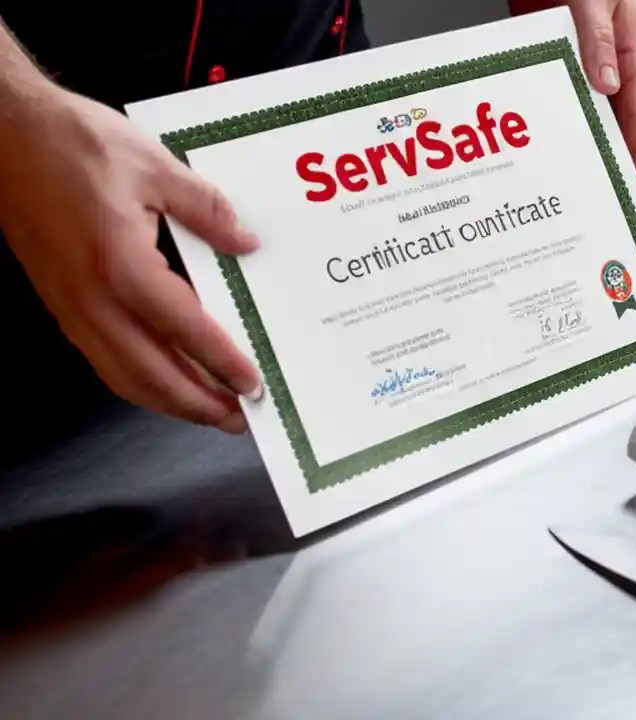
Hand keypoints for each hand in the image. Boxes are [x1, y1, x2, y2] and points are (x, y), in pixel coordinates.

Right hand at [0, 87, 262, 433]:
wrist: (4, 133)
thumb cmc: (71, 143)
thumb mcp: (156, 166)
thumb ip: (208, 211)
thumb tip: (244, 243)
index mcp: (121, 265)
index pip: (185, 331)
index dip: (222, 363)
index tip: (253, 384)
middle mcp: (91, 298)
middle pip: (151, 374)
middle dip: (198, 404)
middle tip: (240, 419)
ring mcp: (70, 305)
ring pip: (122, 375)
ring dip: (167, 400)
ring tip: (208, 410)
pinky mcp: (60, 301)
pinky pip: (102, 357)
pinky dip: (137, 379)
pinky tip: (161, 378)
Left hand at [510, 0, 635, 203]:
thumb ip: (599, 38)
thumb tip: (607, 86)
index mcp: (633, 59)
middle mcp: (612, 71)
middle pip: (615, 135)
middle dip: (613, 177)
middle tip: (606, 219)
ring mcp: (585, 70)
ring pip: (585, 124)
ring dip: (578, 156)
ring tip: (569, 199)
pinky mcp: (558, 65)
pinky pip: (557, 105)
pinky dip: (550, 129)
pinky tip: (537, 153)